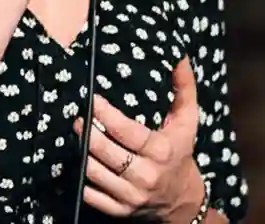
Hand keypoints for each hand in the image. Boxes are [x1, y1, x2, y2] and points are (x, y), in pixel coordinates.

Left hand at [72, 56, 204, 220]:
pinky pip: (91, 194)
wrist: (182, 202)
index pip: (126, 131)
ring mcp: (131, 195)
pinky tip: (78, 161)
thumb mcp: (187, 120)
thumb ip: (184, 87)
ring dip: (81, 153)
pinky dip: (81, 178)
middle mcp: (146, 175)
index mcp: (161, 151)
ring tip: (77, 136)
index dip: (105, 114)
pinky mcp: (119, 211)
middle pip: (105, 151)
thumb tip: (178, 55)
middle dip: (87, 132)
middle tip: (77, 117)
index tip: (92, 100)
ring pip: (94, 172)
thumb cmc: (180, 152)